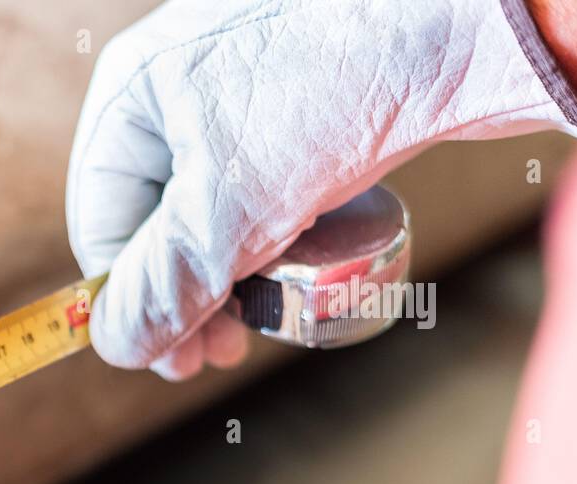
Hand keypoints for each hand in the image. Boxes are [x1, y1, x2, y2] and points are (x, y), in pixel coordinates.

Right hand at [67, 0, 576, 377]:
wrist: (474, 21)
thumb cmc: (335, 92)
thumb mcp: (232, 210)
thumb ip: (165, 286)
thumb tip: (117, 347)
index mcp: (132, 93)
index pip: (102, 221)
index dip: (131, 300)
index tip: (172, 358)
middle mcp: (175, 87)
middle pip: (153, 218)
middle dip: (185, 294)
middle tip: (222, 350)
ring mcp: (237, 93)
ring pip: (208, 209)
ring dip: (226, 273)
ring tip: (260, 317)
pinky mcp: (297, 105)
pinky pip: (256, 188)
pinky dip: (265, 234)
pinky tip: (291, 264)